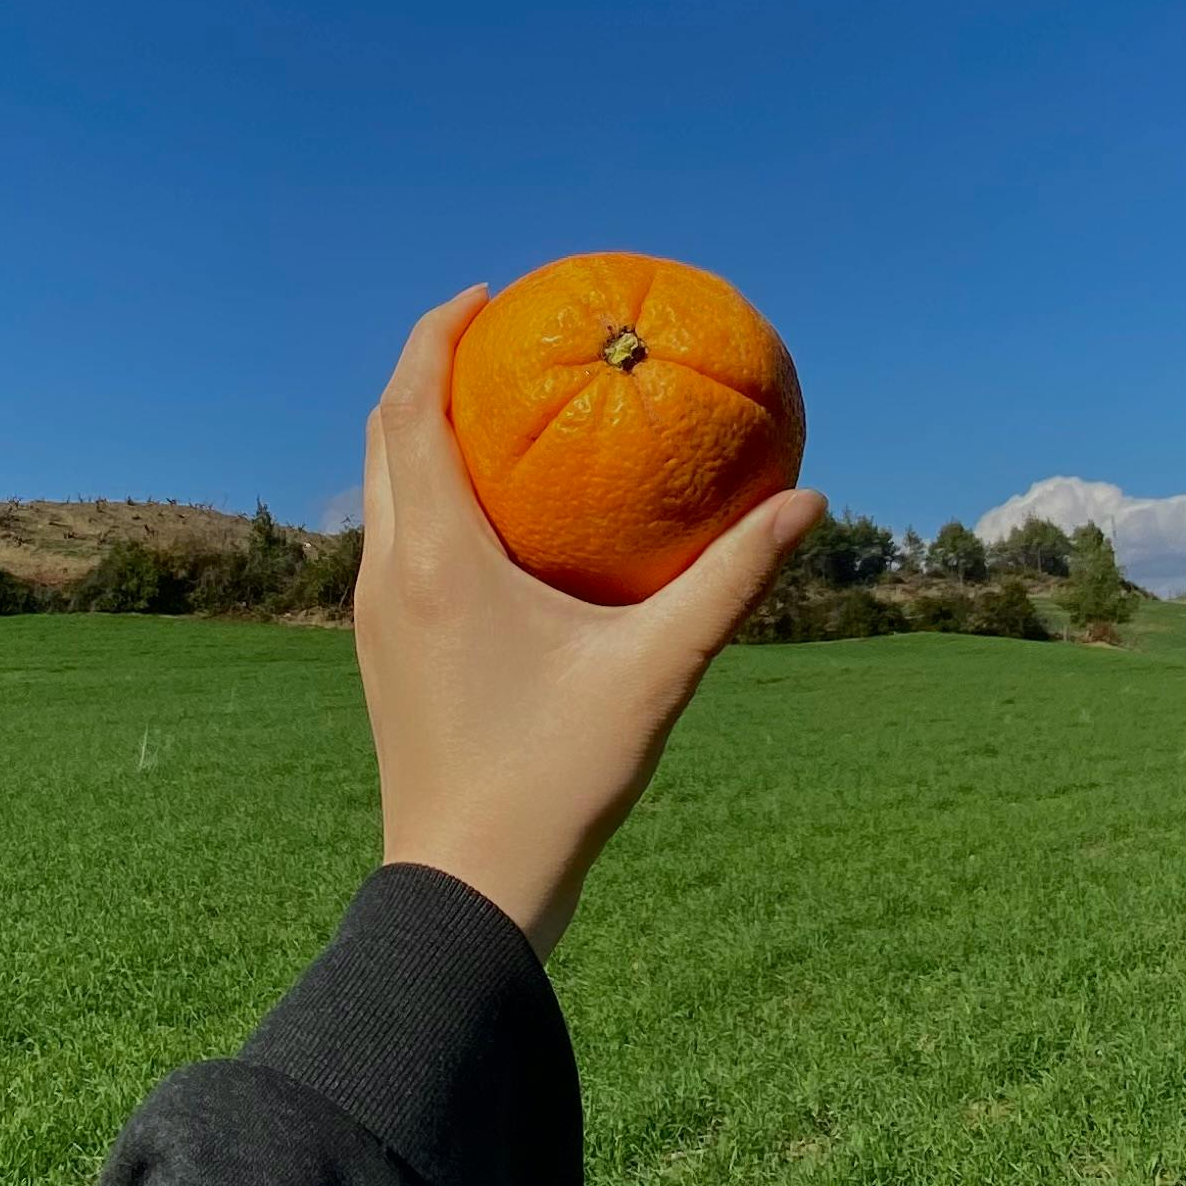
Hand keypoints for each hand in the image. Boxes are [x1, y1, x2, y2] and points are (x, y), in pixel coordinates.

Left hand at [353, 287, 825, 956]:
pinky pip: (398, 542)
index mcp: (433, 558)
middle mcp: (388, 573)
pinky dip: (432, 499)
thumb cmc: (557, 779)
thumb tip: (808, 501)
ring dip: (422, 437)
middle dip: (425, 373)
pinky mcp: (386, 653)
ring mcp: (377, 617)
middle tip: (496, 337)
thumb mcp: (658, 672)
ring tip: (497, 413)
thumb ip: (731, 581)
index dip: (436, 336)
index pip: (408, 410)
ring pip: (383, 493)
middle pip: (382, 438)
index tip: (489, 295)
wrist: (465, 890)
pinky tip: (502, 522)